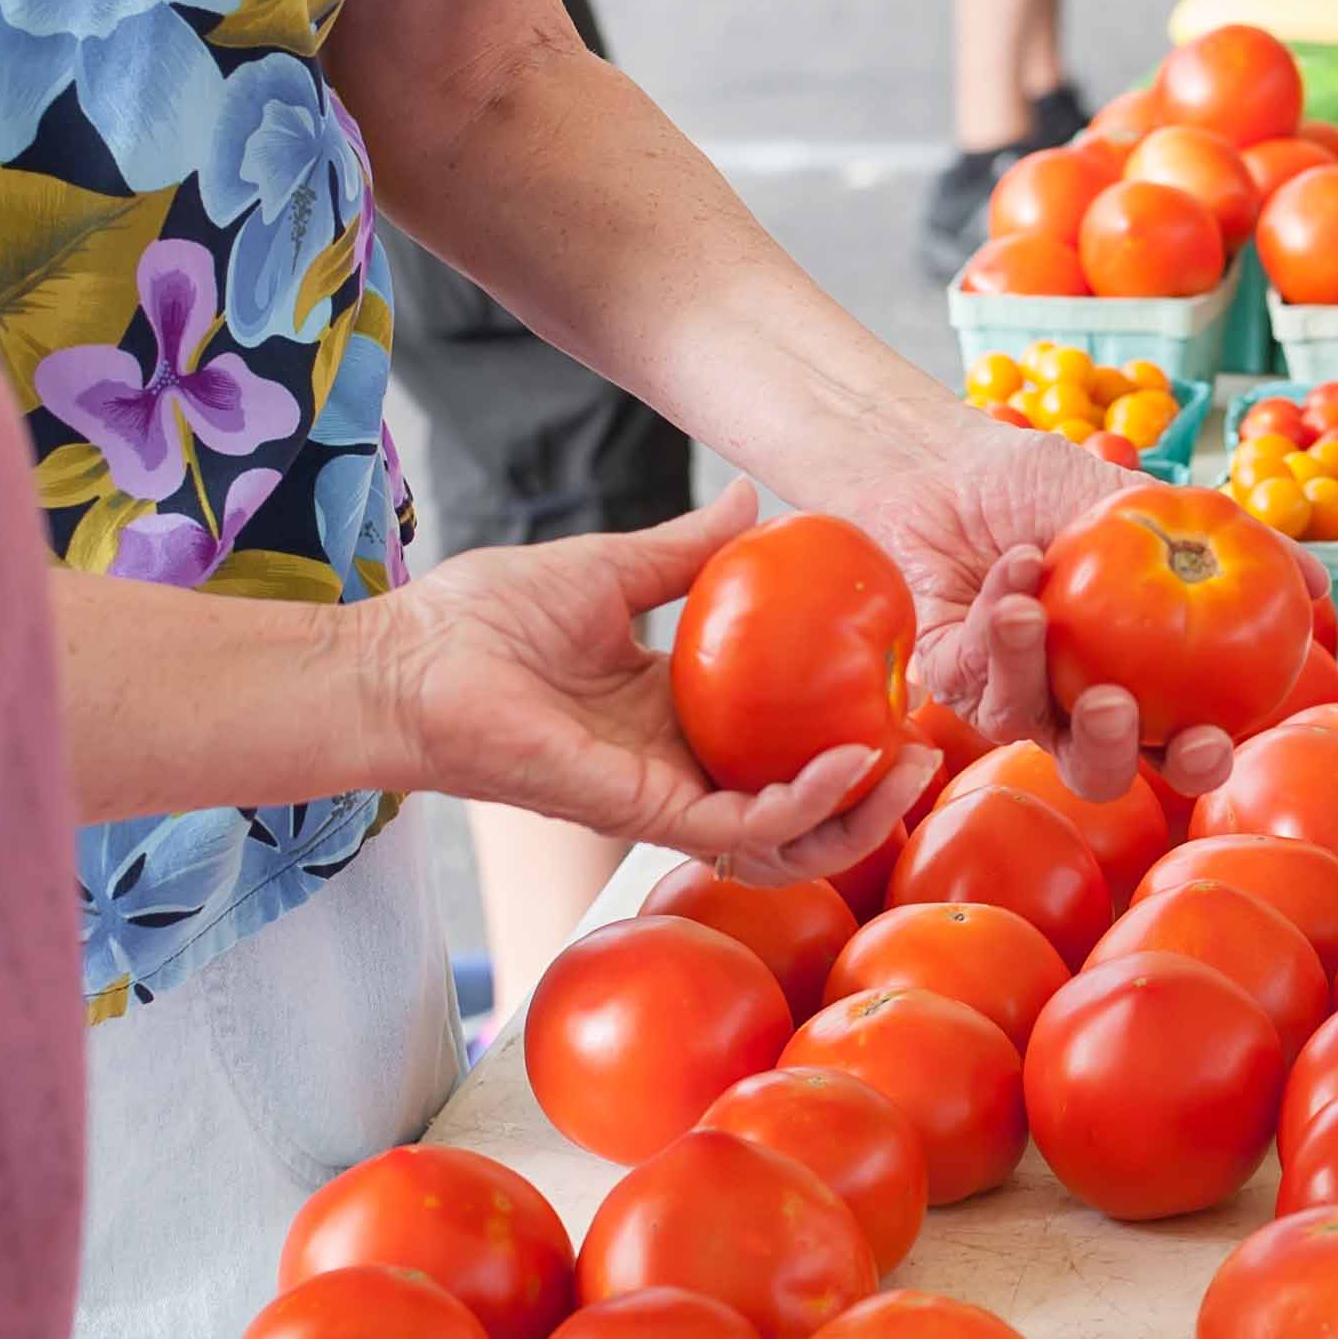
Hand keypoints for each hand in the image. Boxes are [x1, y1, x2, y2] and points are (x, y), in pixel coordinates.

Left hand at [367, 489, 935, 881]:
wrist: (406, 663)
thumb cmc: (481, 619)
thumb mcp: (609, 568)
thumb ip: (685, 551)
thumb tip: (753, 500)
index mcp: (676, 717)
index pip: (783, 741)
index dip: (849, 730)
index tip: (906, 689)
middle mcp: (680, 767)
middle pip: (801, 808)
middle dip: (876, 794)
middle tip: (931, 748)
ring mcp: (663, 797)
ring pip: (785, 837)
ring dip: (855, 812)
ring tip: (908, 767)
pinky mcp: (639, 812)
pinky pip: (740, 825)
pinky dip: (801, 802)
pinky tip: (846, 762)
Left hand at [838, 413, 1321, 802]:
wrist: (949, 466)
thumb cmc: (1046, 488)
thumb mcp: (1150, 505)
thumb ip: (1239, 546)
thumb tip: (1323, 585)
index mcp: (1136, 685)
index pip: (1176, 746)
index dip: (1198, 762)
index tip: (1212, 738)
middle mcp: (1074, 709)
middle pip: (1102, 772)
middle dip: (1113, 754)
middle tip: (1116, 706)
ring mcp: (1012, 702)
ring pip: (1030, 728)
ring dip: (1033, 668)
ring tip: (1031, 611)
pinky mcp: (951, 683)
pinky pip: (978, 673)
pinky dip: (999, 619)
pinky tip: (1015, 570)